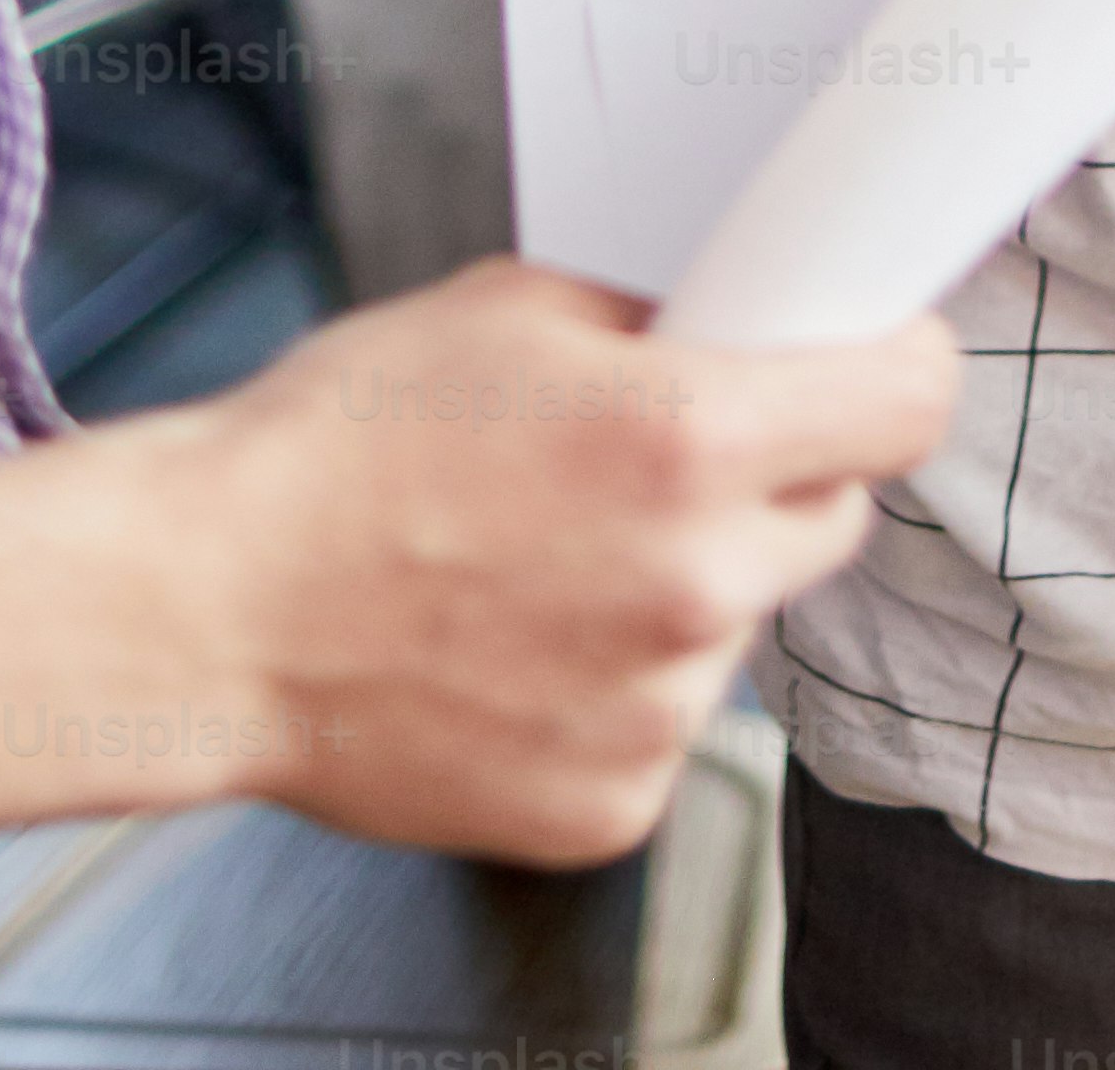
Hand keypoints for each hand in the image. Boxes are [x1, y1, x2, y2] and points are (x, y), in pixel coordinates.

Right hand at [142, 261, 957, 863]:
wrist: (208, 608)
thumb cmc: (334, 451)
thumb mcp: (510, 311)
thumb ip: (657, 323)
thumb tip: (745, 325)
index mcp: (688, 439)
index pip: (906, 404)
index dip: (896, 370)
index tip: (878, 366)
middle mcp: (695, 581)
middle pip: (835, 516)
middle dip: (772, 480)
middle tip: (657, 471)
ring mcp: (659, 709)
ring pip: (739, 624)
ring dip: (678, 593)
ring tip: (537, 571)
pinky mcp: (614, 803)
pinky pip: (666, 725)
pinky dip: (612, 693)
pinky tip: (514, 654)